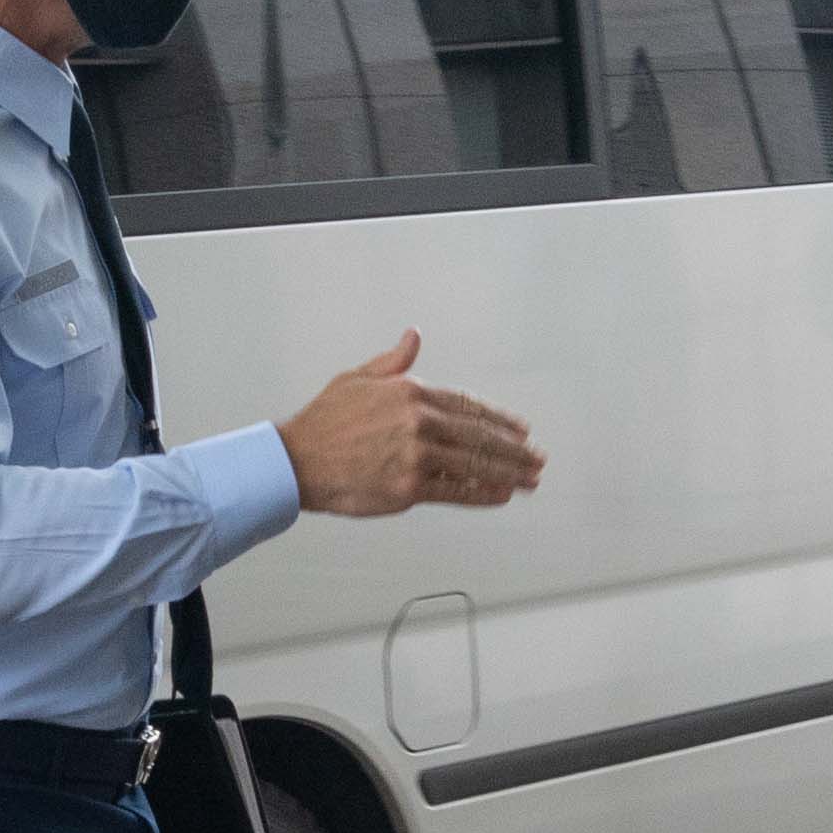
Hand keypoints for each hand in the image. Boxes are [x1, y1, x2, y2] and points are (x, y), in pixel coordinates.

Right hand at [277, 333, 540, 515]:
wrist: (295, 460)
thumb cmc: (323, 422)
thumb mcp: (358, 378)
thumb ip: (393, 362)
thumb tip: (413, 337)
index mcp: (411, 393)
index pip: (469, 406)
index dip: (500, 420)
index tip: (521, 429)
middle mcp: (419, 422)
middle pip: (480, 436)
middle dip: (515, 449)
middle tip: (537, 457)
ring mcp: (416, 456)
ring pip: (475, 464)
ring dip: (508, 473)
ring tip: (530, 479)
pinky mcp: (409, 488)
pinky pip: (455, 491)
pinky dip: (482, 494)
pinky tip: (501, 495)